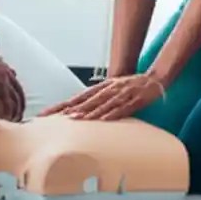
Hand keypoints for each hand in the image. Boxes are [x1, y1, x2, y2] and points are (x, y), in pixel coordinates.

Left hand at [0, 52, 23, 121]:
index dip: (1, 119)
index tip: (0, 127)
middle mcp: (2, 85)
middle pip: (12, 105)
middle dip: (12, 117)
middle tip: (10, 127)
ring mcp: (8, 79)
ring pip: (18, 98)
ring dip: (19, 109)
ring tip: (18, 119)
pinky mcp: (11, 74)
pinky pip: (19, 88)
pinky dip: (21, 98)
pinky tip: (21, 104)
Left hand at [39, 74, 165, 121]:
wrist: (154, 79)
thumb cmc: (132, 85)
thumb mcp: (112, 88)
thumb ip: (98, 97)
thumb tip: (80, 109)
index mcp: (101, 88)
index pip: (77, 97)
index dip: (61, 105)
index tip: (46, 113)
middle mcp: (108, 90)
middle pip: (86, 100)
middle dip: (69, 109)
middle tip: (54, 118)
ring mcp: (121, 95)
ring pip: (102, 104)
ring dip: (89, 111)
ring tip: (75, 118)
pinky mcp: (134, 101)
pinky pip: (122, 108)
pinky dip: (112, 113)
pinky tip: (103, 119)